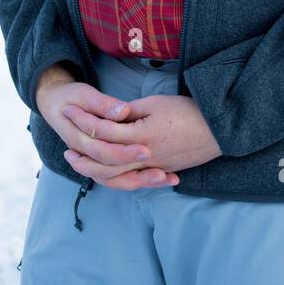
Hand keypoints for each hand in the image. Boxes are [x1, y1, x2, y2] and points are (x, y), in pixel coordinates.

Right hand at [36, 72, 178, 190]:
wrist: (54, 104)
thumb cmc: (70, 97)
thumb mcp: (84, 94)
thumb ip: (103, 104)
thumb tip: (123, 111)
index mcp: (78, 139)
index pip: (103, 152)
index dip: (125, 153)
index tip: (147, 149)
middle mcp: (85, 155)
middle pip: (112, 173)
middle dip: (139, 174)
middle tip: (163, 173)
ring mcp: (93, 160)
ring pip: (117, 180)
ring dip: (143, 181)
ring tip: (166, 179)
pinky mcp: (103, 161)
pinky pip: (121, 178)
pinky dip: (141, 179)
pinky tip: (164, 179)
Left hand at [59, 93, 221, 184]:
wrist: (219, 129)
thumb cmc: (188, 111)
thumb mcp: (156, 103)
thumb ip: (129, 112)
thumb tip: (109, 116)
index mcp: (140, 135)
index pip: (102, 130)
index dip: (83, 120)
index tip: (68, 110)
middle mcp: (144, 156)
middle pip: (104, 162)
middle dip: (82, 157)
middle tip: (65, 151)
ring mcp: (153, 167)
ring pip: (116, 177)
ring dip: (95, 173)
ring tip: (80, 165)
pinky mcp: (161, 171)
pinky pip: (132, 181)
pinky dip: (116, 180)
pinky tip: (107, 175)